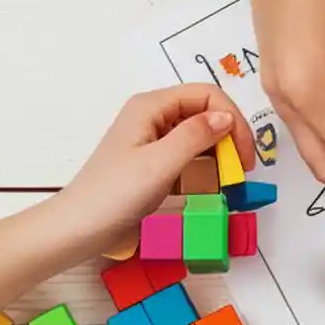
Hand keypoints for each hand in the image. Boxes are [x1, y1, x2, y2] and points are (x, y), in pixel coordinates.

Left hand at [62, 83, 253, 250]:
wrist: (78, 229)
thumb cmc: (113, 195)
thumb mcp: (159, 164)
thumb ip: (195, 136)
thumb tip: (227, 117)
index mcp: (151, 106)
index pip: (207, 95)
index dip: (233, 119)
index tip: (246, 155)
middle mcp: (153, 116)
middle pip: (205, 112)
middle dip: (229, 137)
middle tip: (242, 170)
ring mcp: (152, 139)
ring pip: (199, 134)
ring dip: (219, 154)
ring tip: (229, 181)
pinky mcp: (153, 161)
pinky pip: (188, 154)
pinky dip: (204, 167)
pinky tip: (210, 187)